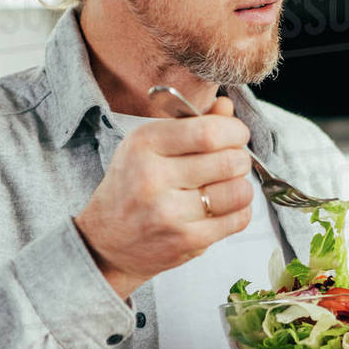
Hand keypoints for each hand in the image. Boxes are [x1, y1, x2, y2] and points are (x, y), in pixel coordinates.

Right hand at [75, 95, 253, 298]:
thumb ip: (191, 124)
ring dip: (242, 186)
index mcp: (145, 144)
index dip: (234, 131)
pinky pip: (236, 219)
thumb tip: (226, 107)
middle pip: (228, 161)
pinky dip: (239, 211)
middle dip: (241, 159)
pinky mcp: (184, 240)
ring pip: (238, 192)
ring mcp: (169, 212)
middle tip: (234, 162)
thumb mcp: (151, 146)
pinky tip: (223, 208)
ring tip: (227, 186)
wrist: (106, 240)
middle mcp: (153, 177)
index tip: (237, 134)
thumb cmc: (133, 186)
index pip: (208, 132)